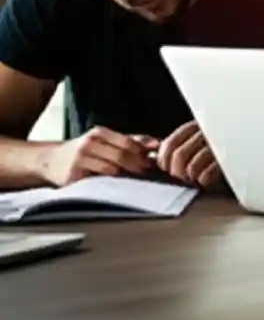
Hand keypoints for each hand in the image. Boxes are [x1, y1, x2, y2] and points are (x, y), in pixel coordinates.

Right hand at [39, 126, 157, 185]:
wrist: (50, 161)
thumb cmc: (85, 152)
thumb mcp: (105, 142)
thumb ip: (131, 141)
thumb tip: (157, 144)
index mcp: (100, 133)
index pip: (129, 143)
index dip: (144, 155)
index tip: (154, 164)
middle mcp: (90, 143)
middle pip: (122, 156)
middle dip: (138, 166)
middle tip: (148, 175)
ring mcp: (80, 158)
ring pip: (112, 169)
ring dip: (127, 176)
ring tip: (137, 182)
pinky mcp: (74, 174)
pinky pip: (99, 179)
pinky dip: (112, 183)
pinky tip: (119, 186)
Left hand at [157, 122, 222, 188]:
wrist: (249, 142)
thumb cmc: (224, 143)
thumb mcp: (201, 137)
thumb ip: (183, 144)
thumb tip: (157, 158)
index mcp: (197, 126)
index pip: (171, 144)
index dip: (163, 159)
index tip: (165, 167)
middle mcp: (207, 134)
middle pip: (179, 156)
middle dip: (176, 171)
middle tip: (181, 176)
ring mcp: (218, 147)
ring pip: (192, 166)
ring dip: (190, 176)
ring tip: (195, 178)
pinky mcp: (228, 160)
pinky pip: (207, 174)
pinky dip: (203, 180)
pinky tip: (206, 179)